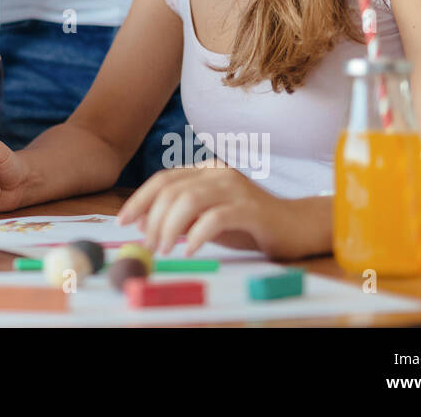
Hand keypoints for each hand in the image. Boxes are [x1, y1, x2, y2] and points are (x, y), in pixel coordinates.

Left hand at [116, 166, 323, 259]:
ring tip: (164, 249)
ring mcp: (235, 188)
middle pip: (172, 189)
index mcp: (206, 170)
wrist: (297, 227)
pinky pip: (215, 218)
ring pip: (189, 200)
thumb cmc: (249, 225)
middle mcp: (218, 172)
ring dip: (169, 226)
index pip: (163, 179)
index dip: (140, 199)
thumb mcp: (208, 219)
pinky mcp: (251, 208)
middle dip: (152, 218)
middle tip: (147, 244)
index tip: (122, 222)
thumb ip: (181, 217)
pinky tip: (189, 250)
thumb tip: (144, 225)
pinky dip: (197, 235)